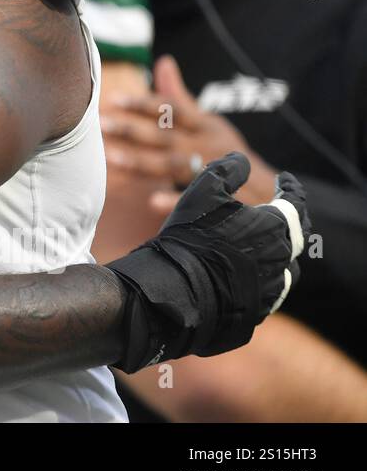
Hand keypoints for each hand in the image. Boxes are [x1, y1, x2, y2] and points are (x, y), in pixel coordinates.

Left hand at [102, 55, 278, 205]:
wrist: (270, 190)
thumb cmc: (226, 151)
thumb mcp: (208, 121)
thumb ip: (181, 98)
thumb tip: (163, 62)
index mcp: (205, 125)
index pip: (173, 109)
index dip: (144, 104)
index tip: (113, 98)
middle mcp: (209, 145)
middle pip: (167, 136)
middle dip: (134, 130)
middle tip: (102, 124)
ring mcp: (214, 172)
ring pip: (175, 166)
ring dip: (144, 162)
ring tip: (113, 157)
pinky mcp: (220, 199)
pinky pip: (197, 199)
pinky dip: (176, 200)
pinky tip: (153, 201)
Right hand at [105, 152, 310, 371]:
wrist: (175, 290)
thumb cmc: (190, 235)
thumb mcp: (204, 190)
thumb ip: (227, 170)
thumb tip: (241, 158)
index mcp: (274, 227)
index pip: (295, 202)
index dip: (291, 188)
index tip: (286, 180)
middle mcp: (281, 259)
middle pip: (294, 237)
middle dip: (288, 222)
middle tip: (278, 213)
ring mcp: (271, 289)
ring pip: (284, 268)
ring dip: (276, 255)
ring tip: (260, 249)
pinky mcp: (258, 312)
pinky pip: (265, 292)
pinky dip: (259, 280)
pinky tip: (242, 276)